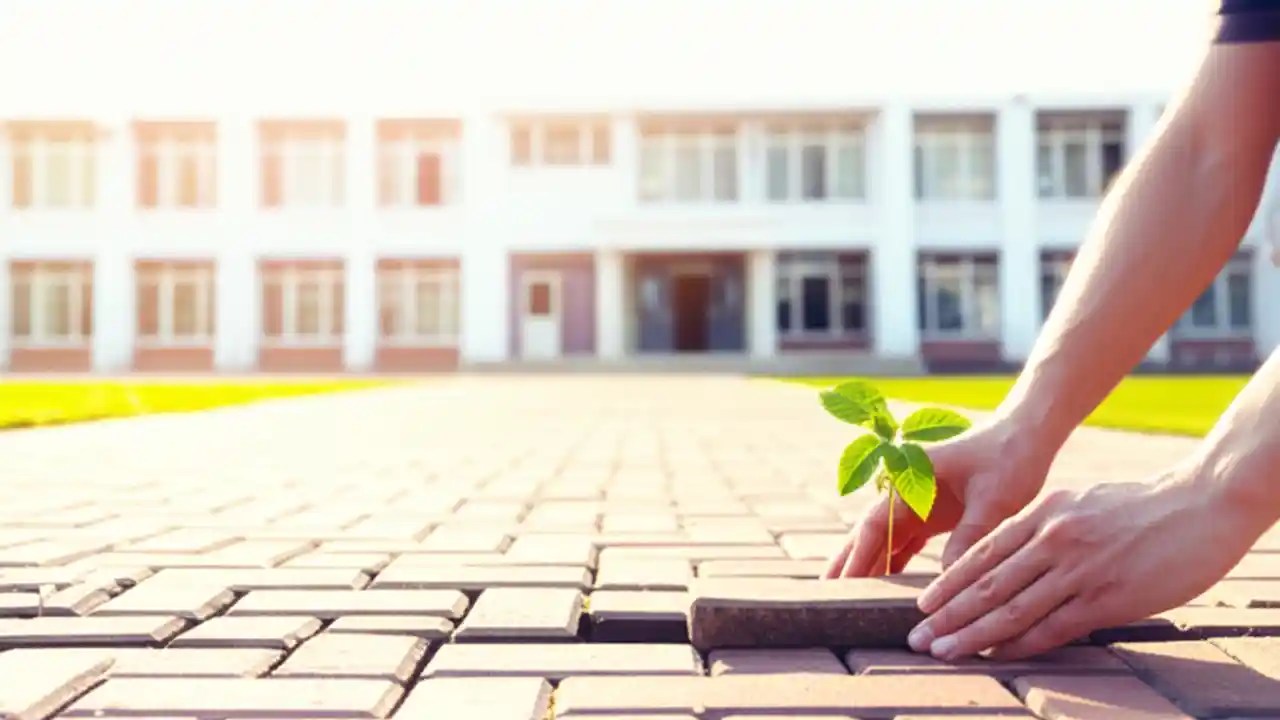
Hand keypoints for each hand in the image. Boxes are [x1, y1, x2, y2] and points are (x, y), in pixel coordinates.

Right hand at [825, 417, 1052, 577]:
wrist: (1026, 437)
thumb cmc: (1009, 458)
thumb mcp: (994, 498)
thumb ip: (970, 535)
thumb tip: (950, 578)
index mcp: (911, 477)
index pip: (875, 523)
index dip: (858, 555)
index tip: (842, 583)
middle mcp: (907, 491)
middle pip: (870, 532)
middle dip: (850, 562)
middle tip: (826, 595)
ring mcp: (919, 504)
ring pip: (885, 541)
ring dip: (870, 566)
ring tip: (848, 597)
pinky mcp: (933, 516)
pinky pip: (905, 544)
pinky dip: (894, 565)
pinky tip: (883, 589)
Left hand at [907, 468, 1264, 660]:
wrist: (1198, 506)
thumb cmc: (1138, 505)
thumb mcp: (1078, 502)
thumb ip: (1042, 526)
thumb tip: (1012, 552)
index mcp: (1042, 513)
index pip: (983, 553)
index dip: (950, 583)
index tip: (923, 605)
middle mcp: (1052, 540)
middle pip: (987, 585)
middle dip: (948, 615)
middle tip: (917, 637)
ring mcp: (1078, 570)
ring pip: (1012, 610)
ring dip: (973, 636)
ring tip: (942, 651)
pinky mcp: (1106, 598)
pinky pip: (1052, 627)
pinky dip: (1020, 644)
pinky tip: (996, 655)